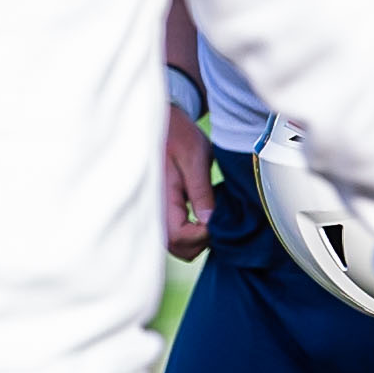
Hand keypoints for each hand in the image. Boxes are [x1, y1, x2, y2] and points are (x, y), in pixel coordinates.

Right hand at [162, 105, 214, 260]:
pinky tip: (203, 212)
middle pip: (179, 248)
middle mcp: (154, 211)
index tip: (218, 218)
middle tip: (218, 216)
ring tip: (212, 212)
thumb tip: (209, 222)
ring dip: (199, 236)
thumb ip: (200, 191)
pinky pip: (177, 235)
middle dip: (203, 240)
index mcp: (161, 197)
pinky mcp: (161, 213)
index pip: (179, 237)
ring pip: (179, 245)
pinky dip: (193, 231)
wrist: (163, 124)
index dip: (203, 235)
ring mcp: (156, 214)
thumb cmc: (178, 136)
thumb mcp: (194, 157)